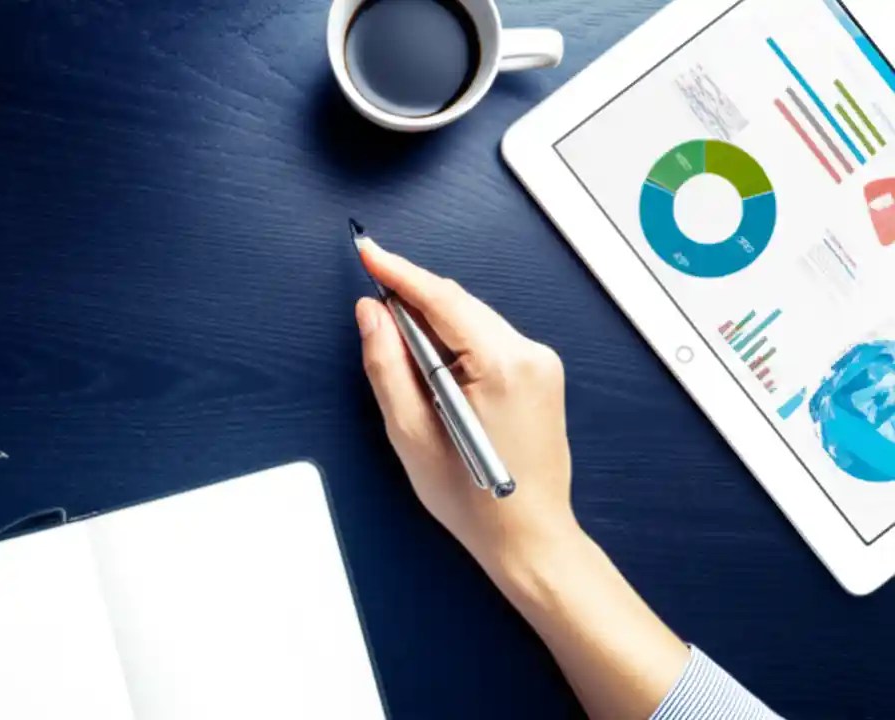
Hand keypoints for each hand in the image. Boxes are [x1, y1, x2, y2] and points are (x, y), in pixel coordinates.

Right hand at [355, 241, 689, 719]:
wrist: (529, 538)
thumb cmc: (472, 501)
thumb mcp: (410, 433)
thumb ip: (387, 364)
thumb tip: (371, 313)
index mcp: (502, 365)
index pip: (442, 299)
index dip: (399, 272)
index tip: (367, 251)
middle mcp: (530, 355)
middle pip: (459, 305)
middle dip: (412, 300)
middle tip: (370, 308)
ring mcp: (541, 364)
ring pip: (472, 321)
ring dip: (432, 324)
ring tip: (396, 346)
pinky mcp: (541, 375)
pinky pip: (487, 339)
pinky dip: (454, 342)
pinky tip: (432, 366)